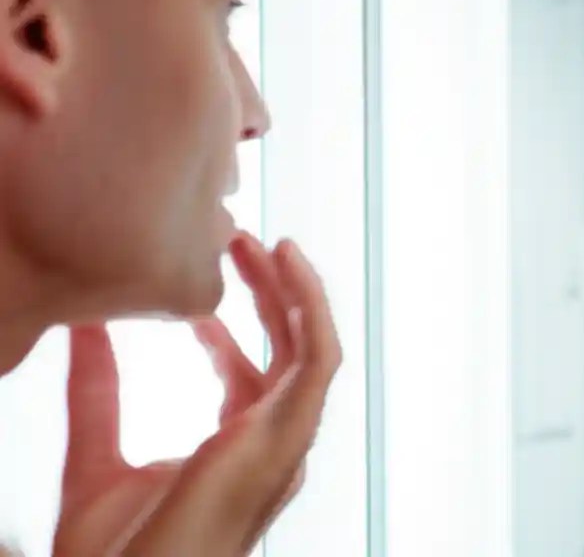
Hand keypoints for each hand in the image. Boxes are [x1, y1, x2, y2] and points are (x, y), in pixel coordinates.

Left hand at [53, 232, 341, 556]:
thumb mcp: (93, 455)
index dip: (227, 323)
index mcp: (235, 447)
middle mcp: (271, 440)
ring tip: (265, 240)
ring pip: (310, 344)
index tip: (197, 287)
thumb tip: (83, 329)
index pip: (247, 372)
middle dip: (266, 290)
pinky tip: (287, 264)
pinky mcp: (288, 434)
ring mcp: (285, 438)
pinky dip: (311, 306)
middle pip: (285, 348)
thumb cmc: (116, 553)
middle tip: (236, 238)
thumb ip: (96, 393)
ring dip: (293, 287)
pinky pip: (320, 360)